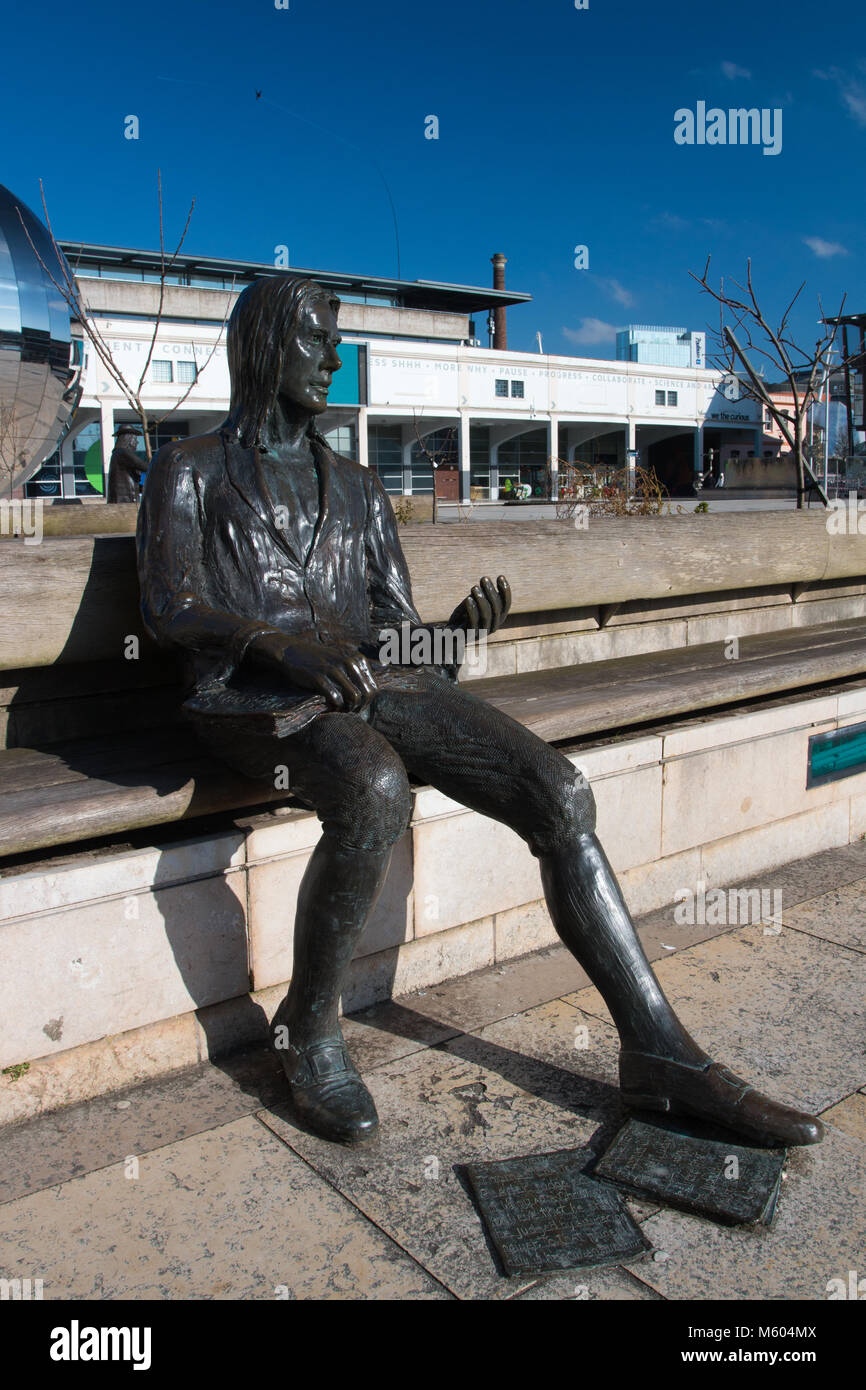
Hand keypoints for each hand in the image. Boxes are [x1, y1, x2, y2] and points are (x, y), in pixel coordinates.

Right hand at [248, 631, 377, 710]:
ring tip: (339, 709)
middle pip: (366, 694)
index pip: (374, 688)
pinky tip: (328, 707)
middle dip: (359, 707)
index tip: (356, 706)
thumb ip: (358, 670)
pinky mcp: (319, 677)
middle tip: (348, 711)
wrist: (291, 652)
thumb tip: (378, 684)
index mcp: (357, 659)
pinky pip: (335, 698)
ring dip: (347, 709)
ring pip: (354, 697)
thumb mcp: (342, 660)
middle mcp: (348, 662)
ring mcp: (334, 669)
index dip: (366, 702)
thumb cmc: (319, 661)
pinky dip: (333, 707)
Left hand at [448, 575, 510, 636]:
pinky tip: (468, 599)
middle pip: (496, 609)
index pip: (506, 604)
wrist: (450, 634)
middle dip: (491, 592)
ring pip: (486, 615)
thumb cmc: (464, 615)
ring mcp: (483, 633)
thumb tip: (486, 582)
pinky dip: (472, 610)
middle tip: (484, 579)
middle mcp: (493, 627)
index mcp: (498, 619)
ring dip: (481, 600)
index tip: (500, 577)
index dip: (505, 591)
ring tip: (474, 587)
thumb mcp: (474, 603)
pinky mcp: (470, 636)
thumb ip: (481, 595)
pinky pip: (473, 623)